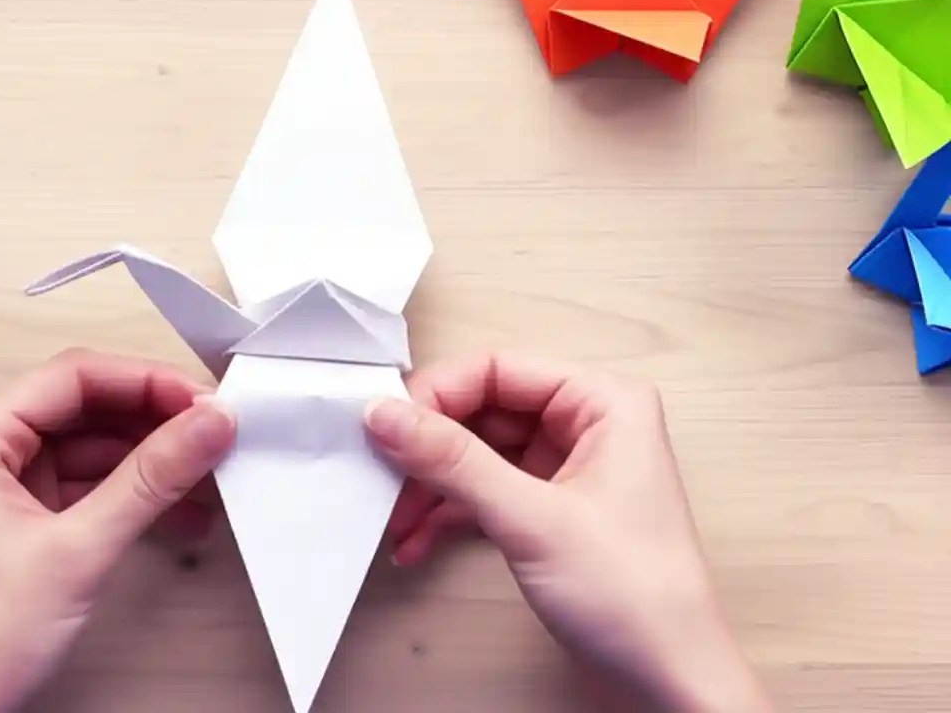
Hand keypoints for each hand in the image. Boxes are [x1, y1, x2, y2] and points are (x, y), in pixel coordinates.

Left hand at [0, 349, 235, 712]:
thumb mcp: (80, 550)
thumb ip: (151, 478)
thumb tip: (206, 424)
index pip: (73, 378)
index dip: (146, 382)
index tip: (203, 402)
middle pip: (85, 407)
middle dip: (155, 421)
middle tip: (215, 434)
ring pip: (92, 447)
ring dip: (151, 462)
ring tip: (209, 476)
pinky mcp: (19, 518)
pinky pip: (87, 485)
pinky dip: (133, 494)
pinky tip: (179, 509)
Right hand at [364, 354, 770, 712]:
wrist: (668, 680)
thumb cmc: (636, 597)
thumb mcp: (532, 519)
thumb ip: (453, 461)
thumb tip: (388, 414)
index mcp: (604, 404)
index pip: (499, 369)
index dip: (438, 393)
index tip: (386, 424)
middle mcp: (588, 427)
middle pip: (482, 411)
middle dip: (428, 448)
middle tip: (382, 475)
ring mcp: (569, 470)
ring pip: (477, 455)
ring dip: (431, 488)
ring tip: (395, 521)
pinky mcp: (551, 511)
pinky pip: (485, 492)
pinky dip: (448, 515)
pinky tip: (416, 542)